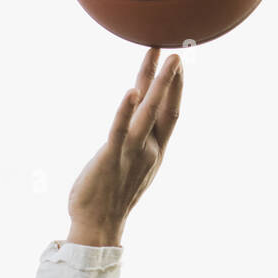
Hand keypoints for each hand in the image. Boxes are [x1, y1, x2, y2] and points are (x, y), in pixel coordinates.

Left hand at [65, 46, 183, 246]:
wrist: (99, 225)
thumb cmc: (112, 194)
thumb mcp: (132, 163)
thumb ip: (137, 140)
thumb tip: (136, 118)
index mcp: (155, 150)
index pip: (170, 113)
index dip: (174, 87)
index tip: (178, 63)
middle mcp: (149, 149)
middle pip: (163, 107)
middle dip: (170, 78)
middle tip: (177, 51)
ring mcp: (132, 153)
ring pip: (147, 113)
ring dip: (156, 84)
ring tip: (164, 59)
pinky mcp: (110, 157)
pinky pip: (119, 131)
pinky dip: (124, 112)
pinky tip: (129, 92)